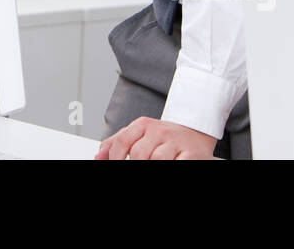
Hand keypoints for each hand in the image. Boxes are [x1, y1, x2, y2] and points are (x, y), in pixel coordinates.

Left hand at [95, 117, 217, 159]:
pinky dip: (170, 166)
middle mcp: (159, 131)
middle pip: (138, 153)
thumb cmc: (163, 137)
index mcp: (143, 125)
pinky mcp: (192, 153)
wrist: (195, 131)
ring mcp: (175, 142)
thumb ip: (117, 143)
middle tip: (135, 167)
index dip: (114, 158)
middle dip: (134, 165)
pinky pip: (177, 163)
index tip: (115, 166)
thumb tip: (98, 157)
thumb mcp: (139, 133)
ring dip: (152, 166)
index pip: (121, 142)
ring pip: (157, 159)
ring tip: (151, 166)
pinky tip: (167, 165)